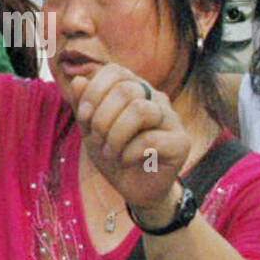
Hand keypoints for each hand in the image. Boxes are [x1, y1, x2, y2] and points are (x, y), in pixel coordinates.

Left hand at [69, 63, 189, 213]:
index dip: (94, 92)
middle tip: (98, 140)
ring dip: (116, 135)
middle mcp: (155, 98)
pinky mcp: (180, 142)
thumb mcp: (90, 130)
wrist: (133, 188)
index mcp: (134, 88)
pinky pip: (151, 139)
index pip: (115, 71)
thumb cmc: (113, 154)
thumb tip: (78, 81)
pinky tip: (125, 161)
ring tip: (110, 152)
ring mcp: (171, 118)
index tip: (84, 118)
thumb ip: (83, 105)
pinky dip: (128, 153)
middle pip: (126, 89)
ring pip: (140, 110)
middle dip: (102, 118)